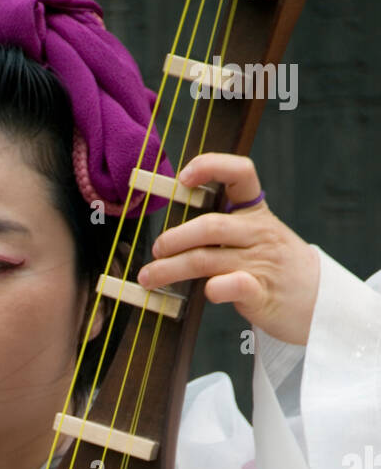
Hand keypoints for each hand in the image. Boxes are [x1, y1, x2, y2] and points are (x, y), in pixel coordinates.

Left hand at [136, 152, 318, 346]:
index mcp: (256, 213)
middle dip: (175, 238)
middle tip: (156, 251)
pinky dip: (217, 288)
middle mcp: (259, 233)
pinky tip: (204, 292)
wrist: (320, 302)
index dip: (211, 166)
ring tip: (149, 278)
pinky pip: (237, 285)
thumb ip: (222, 232)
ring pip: (208, 259)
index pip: (240, 173)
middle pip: (210, 226)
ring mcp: (261, 263)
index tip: (184, 177)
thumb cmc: (276, 270)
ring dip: (172, 269)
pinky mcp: (263, 294)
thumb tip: (171, 236)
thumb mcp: (257, 238)